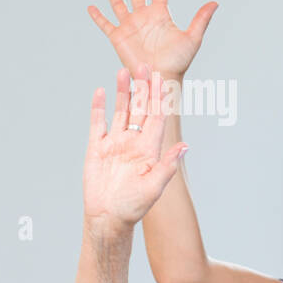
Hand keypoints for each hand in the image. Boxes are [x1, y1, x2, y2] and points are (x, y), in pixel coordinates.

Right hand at [82, 69, 186, 238]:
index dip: (160, 98)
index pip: (156, 117)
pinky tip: (102, 91)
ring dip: (123, 92)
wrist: (108, 217)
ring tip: (124, 71)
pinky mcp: (97, 148)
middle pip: (139, 109)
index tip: (163, 79)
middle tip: (145, 65)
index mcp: (150, 149)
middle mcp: (134, 142)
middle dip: (143, 88)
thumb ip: (168, 165)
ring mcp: (115, 143)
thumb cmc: (134, 206)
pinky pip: (98, 123)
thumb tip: (186, 146)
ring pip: (120, 111)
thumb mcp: (155, 186)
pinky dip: (100, 107)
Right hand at [88, 0, 216, 79]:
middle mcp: (144, 18)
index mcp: (161, 15)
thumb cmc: (178, 61)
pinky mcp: (118, 37)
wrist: (161, 76)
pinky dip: (97, 16)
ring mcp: (130, 26)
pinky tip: (91, 7)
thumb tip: (215, 3)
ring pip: (119, 5)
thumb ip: (201, 19)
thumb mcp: (192, 37)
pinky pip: (105, 23)